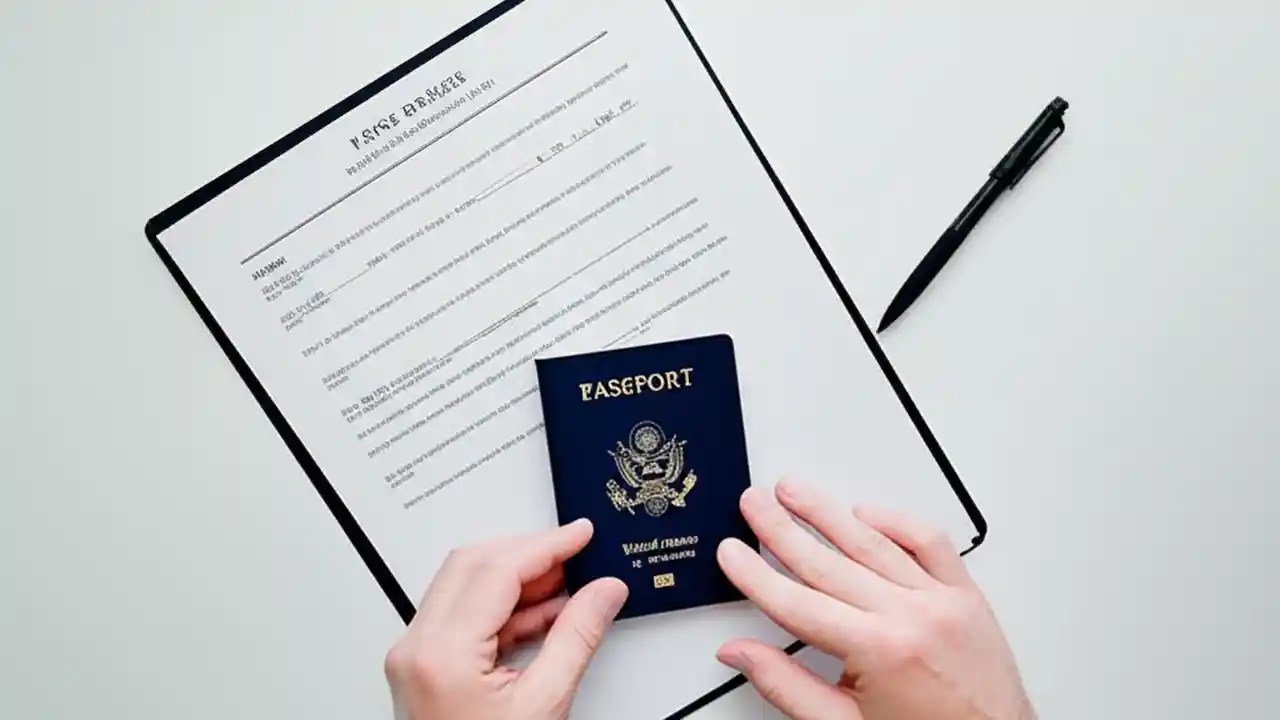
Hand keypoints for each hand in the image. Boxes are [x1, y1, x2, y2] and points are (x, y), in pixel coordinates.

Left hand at [384, 520, 628, 719]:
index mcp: (440, 654)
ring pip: (466, 584)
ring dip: (518, 579)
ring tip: (569, 587)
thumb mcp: (544, 705)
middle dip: (530, 553)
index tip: (579, 534)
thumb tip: (603, 592)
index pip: (496, 569)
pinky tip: (544, 613)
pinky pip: (464, 614)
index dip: (546, 544)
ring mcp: (414, 656)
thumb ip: (576, 637)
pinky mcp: (422, 665)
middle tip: (576, 554)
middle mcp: (416, 647)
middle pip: (474, 565)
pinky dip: (505, 608)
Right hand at [715, 481, 1032, 719]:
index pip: (797, 603)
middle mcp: (914, 618)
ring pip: (874, 542)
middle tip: (754, 505)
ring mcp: (944, 602)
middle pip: (830, 562)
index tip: (732, 553)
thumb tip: (740, 653)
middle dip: (782, 529)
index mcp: (881, 652)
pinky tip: (866, 512)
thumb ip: (787, 687)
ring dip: (828, 513)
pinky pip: (931, 543)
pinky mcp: (968, 598)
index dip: (756, 575)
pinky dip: (896, 522)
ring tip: (795, 492)